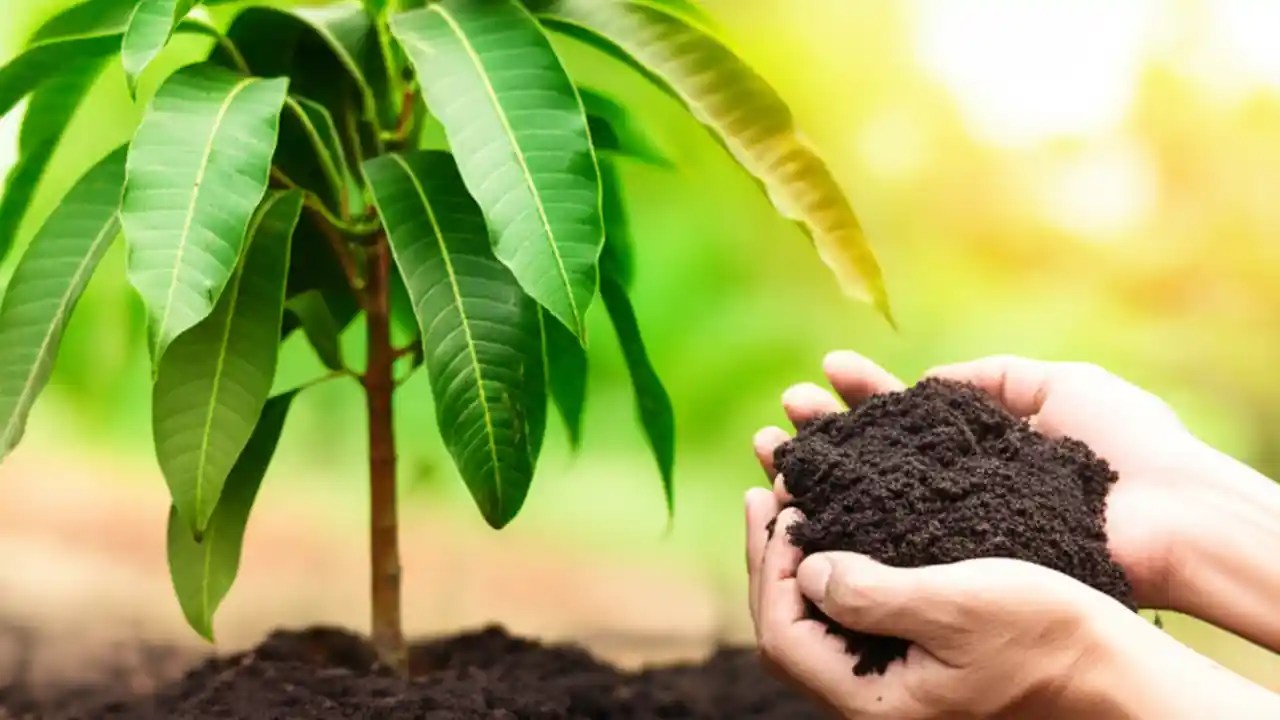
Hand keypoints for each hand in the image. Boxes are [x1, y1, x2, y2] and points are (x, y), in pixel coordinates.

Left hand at [745, 491, 1126, 718]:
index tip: (778, 504)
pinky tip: (836, 532)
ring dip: (794, 563)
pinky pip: (847, 618)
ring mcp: (892, 685)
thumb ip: (871, 594)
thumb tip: (805, 568)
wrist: (1113, 671)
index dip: (770, 566)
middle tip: (765, 494)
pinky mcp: (912, 662)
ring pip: (813, 624)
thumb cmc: (1045, 636)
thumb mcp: (956, 605)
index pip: (783, 635)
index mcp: (875, 700)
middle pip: (787, 632)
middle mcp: (874, 701)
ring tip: (788, 504)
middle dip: (770, 561)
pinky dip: (829, 572)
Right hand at [754, 352, 1200, 607]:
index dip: (865, 393)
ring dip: (825, 474)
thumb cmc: (1127, 445)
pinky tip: (813, 502)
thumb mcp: (1059, 386)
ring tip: (774, 447)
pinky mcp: (965, 564)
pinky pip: (896, 541)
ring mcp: (961, 528)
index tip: (824, 370)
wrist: (1172, 515)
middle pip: (879, 457)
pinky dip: (851, 523)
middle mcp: (963, 487)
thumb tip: (926, 383)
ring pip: (875, 499)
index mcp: (983, 444)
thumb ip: (990, 381)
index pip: (909, 414)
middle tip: (781, 414)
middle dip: (828, 433)